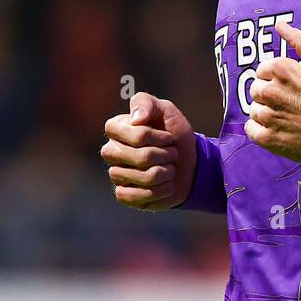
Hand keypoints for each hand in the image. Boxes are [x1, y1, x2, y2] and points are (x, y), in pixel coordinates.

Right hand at [103, 92, 196, 209]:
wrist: (189, 163)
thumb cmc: (174, 134)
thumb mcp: (166, 110)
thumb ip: (146, 103)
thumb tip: (135, 119)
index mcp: (116, 128)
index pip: (137, 135)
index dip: (157, 137)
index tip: (168, 137)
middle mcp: (111, 151)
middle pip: (141, 157)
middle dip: (165, 156)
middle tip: (171, 154)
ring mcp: (116, 174)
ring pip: (143, 177)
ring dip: (166, 173)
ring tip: (169, 169)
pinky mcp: (124, 195)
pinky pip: (138, 197)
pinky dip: (160, 191)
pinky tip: (165, 185)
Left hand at [244, 20, 300, 166]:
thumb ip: (300, 41)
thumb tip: (280, 25)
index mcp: (282, 69)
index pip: (262, 70)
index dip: (275, 78)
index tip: (290, 87)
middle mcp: (272, 91)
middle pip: (255, 89)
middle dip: (269, 94)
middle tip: (290, 102)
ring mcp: (269, 116)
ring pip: (253, 110)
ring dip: (266, 112)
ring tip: (287, 116)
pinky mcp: (269, 138)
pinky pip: (251, 130)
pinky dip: (261, 130)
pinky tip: (278, 128)